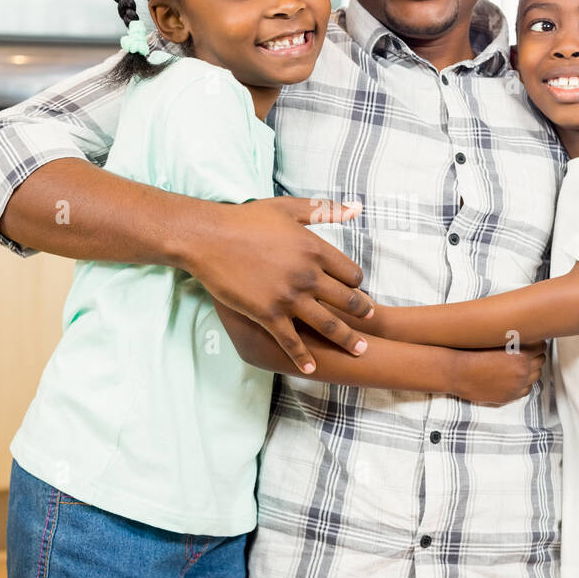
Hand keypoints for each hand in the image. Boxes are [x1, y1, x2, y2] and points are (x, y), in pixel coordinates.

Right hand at [184, 196, 373, 370]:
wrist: (208, 238)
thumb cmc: (246, 219)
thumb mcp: (288, 208)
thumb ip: (324, 210)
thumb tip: (358, 208)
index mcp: (315, 250)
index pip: (351, 273)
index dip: (357, 283)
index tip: (356, 289)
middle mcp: (307, 276)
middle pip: (348, 301)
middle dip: (363, 313)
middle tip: (370, 321)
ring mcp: (288, 298)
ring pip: (328, 325)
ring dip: (347, 340)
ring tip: (361, 351)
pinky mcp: (267, 314)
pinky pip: (291, 341)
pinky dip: (303, 357)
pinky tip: (312, 369)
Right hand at [448, 343, 545, 405]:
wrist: (457, 372)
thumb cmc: (472, 353)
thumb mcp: (495, 339)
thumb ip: (514, 338)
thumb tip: (526, 333)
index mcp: (521, 354)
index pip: (541, 346)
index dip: (536, 342)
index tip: (531, 341)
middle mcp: (522, 370)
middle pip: (541, 361)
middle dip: (534, 355)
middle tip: (526, 351)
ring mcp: (517, 385)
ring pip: (536, 376)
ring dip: (530, 369)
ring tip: (519, 364)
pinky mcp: (510, 396)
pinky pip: (526, 389)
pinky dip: (523, 383)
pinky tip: (514, 377)